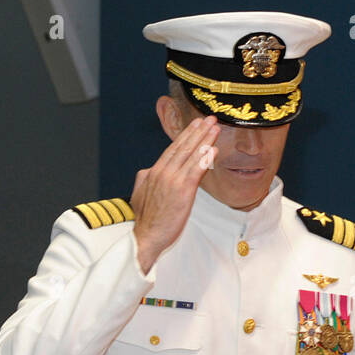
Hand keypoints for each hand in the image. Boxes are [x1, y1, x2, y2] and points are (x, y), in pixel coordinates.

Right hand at [131, 115, 219, 273]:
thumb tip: (149, 170)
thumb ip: (145, 179)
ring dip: (204, 139)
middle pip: (183, 147)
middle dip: (197, 131)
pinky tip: (213, 148)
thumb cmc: (145, 220)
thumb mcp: (139, 194)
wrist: (145, 236)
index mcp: (153, 172)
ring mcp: (172, 180)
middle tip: (209, 118)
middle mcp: (163, 172)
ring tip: (215, 127)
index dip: (185, 136)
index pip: (172, 149)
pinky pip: (196, 170)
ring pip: (191, 154)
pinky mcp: (183, 190)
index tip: (195, 125)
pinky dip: (205, 157)